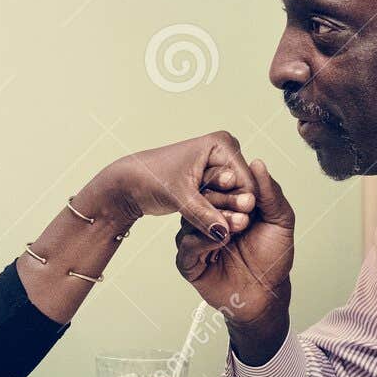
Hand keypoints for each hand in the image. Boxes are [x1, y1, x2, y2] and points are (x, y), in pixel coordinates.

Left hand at [98, 131, 256, 242]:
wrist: (130, 183)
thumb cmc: (150, 179)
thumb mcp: (179, 197)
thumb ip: (204, 215)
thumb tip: (225, 233)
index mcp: (221, 144)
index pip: (246, 180)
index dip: (242, 205)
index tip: (238, 223)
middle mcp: (224, 152)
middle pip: (242, 190)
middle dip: (232, 210)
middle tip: (231, 228)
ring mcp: (219, 167)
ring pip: (233, 199)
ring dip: (224, 215)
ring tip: (220, 228)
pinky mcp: (211, 181)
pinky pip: (222, 203)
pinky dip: (216, 215)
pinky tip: (211, 226)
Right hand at [175, 158, 293, 361]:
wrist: (267, 294)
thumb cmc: (273, 257)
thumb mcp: (279, 220)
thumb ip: (269, 192)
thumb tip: (257, 162)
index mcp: (225, 205)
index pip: (216, 183)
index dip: (224, 178)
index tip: (236, 179)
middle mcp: (207, 219)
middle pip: (200, 199)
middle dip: (221, 199)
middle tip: (244, 205)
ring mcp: (195, 239)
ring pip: (191, 220)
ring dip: (214, 219)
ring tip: (237, 226)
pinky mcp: (188, 262)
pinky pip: (186, 246)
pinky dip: (202, 241)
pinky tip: (221, 240)